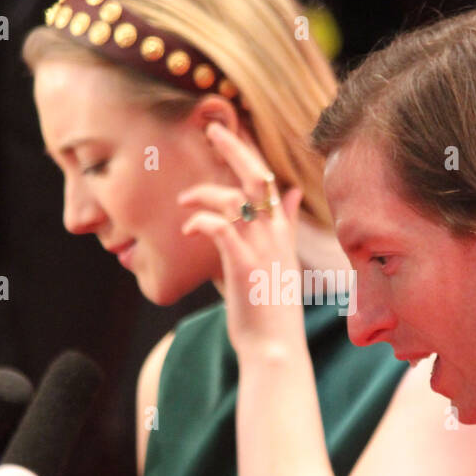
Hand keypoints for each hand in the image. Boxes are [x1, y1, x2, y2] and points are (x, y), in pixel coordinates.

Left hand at [178, 121, 305, 356]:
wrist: (275, 347)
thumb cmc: (271, 308)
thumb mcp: (282, 259)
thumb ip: (284, 225)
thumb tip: (291, 195)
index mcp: (281, 232)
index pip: (268, 180)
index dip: (249, 153)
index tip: (228, 132)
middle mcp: (275, 234)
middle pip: (256, 177)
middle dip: (233, 148)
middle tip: (210, 127)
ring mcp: (261, 248)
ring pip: (234, 200)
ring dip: (205, 193)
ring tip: (184, 202)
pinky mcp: (244, 264)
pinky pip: (220, 228)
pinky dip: (201, 221)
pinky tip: (188, 228)